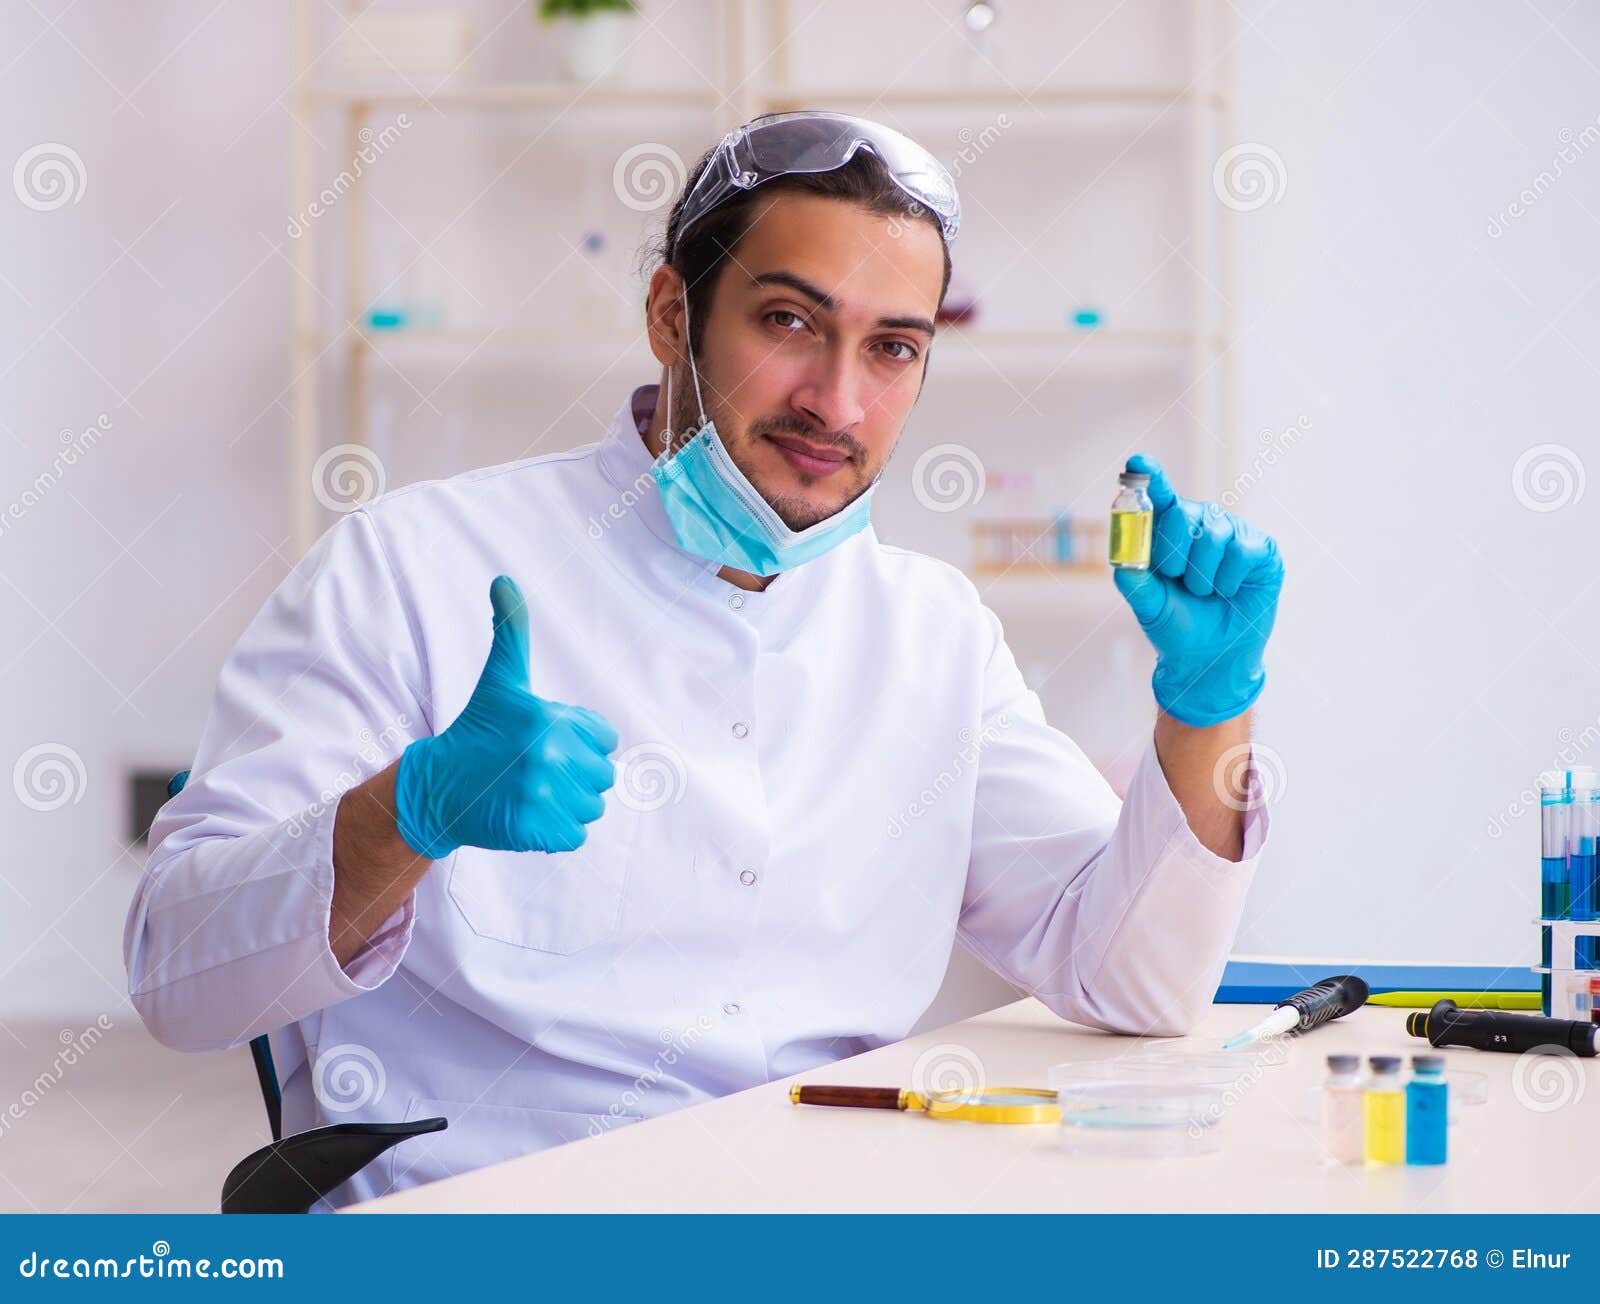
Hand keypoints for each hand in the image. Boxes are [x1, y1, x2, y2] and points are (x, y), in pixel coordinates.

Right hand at [394, 575, 618, 858]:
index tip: (545, 743)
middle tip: (533, 770)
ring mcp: (543, 796)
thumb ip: (511, 633)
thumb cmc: (476, 731)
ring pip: (590, 807)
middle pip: (601, 775)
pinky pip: (574, 836)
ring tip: (530, 791)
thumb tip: (504, 580)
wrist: (438, 788)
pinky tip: (526, 813)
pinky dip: (555, 831)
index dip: (580, 742)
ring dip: (566, 804)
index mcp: (549, 718)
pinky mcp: (536, 831)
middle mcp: (549, 755)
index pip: (605, 739)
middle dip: (574, 775)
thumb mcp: (499, 681)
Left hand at [1112, 454, 1283, 727]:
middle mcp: (1201, 524)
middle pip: (1184, 512)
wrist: (1210, 658)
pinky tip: (1228, 591)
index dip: (1149, 476)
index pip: (1158, 495)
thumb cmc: (1176, 626)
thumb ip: (1136, 584)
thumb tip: (1121, 566)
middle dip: (1174, 553)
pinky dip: (1228, 579)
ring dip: (1201, 575)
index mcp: (1168, 531)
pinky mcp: (1260, 549)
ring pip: (1213, 534)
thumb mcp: (1150, 608)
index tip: (1137, 463)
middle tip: (1176, 579)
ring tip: (1203, 592)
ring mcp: (1233, 533)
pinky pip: (1241, 550)